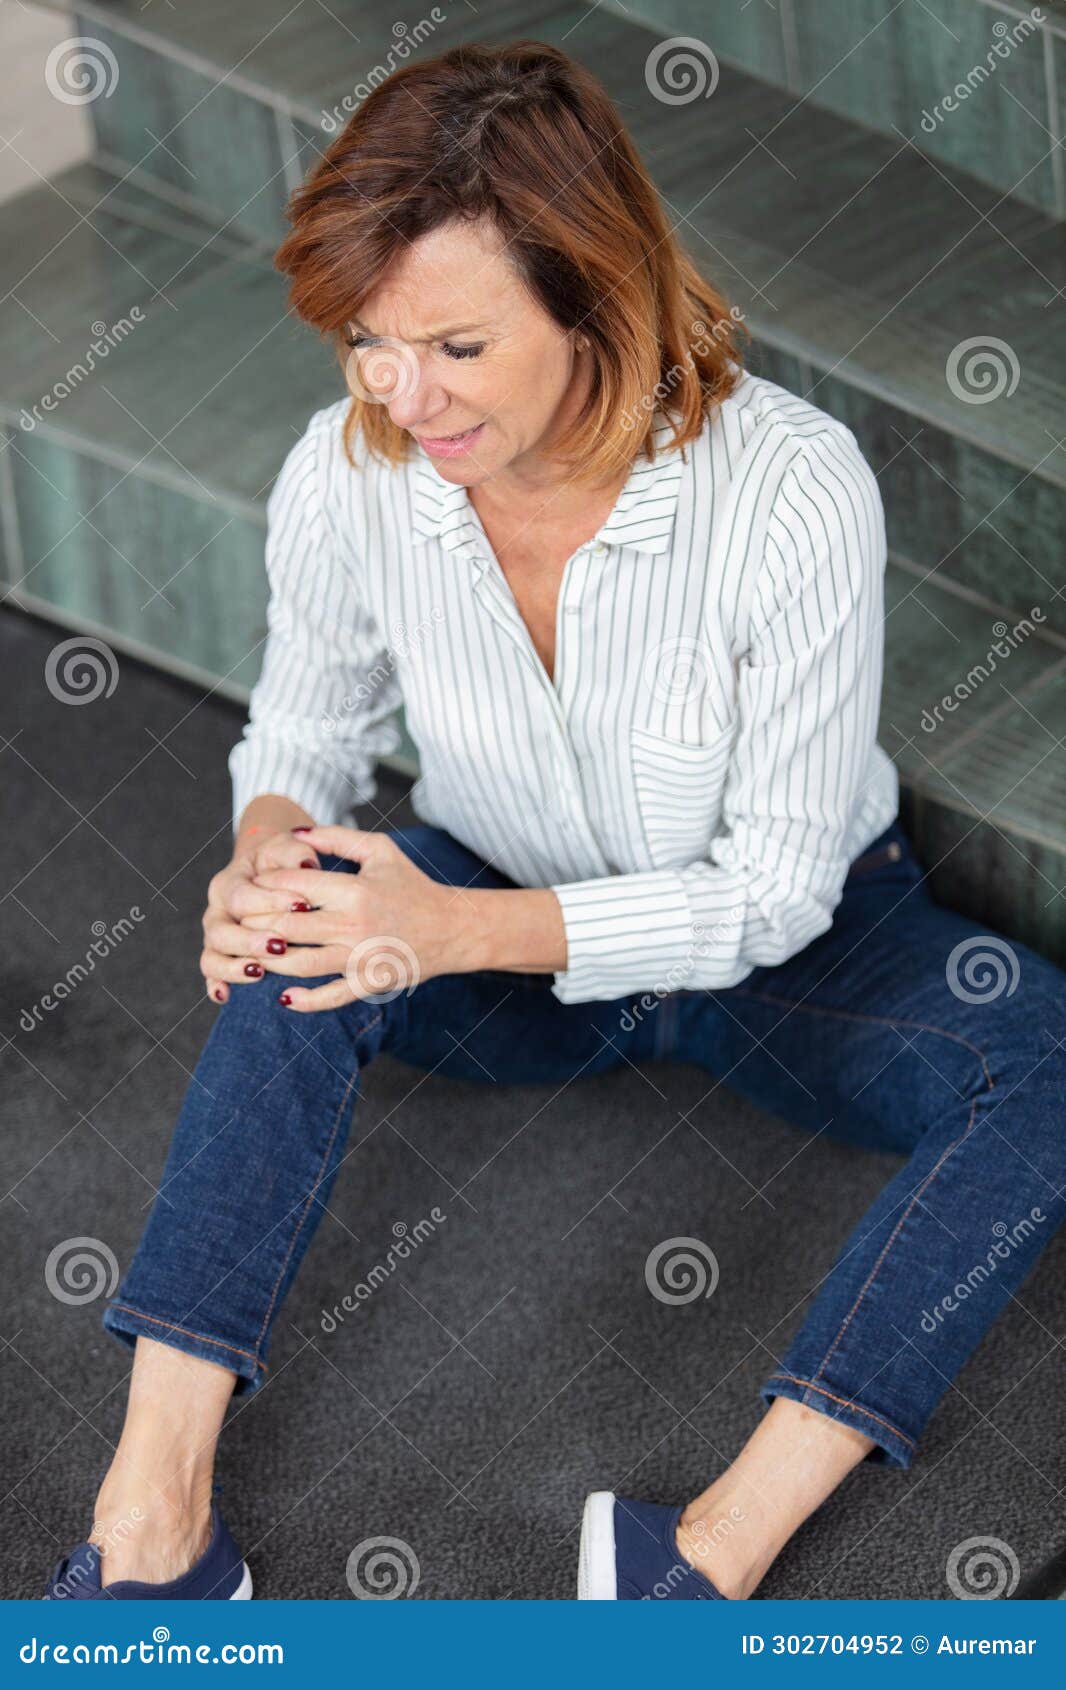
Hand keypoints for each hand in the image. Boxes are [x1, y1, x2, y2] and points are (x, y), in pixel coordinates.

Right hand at [200, 826, 320, 1003]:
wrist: (266, 873)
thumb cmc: (281, 861)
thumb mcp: (288, 849)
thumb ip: (295, 853)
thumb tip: (309, 864)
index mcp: (229, 883)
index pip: (242, 896)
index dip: (269, 902)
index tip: (302, 905)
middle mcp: (217, 912)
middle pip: (220, 930)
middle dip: (249, 941)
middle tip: (280, 945)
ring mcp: (216, 938)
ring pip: (211, 957)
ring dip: (233, 967)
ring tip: (259, 972)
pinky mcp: (220, 958)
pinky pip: (212, 976)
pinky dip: (217, 986)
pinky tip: (227, 997)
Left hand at [239, 825, 482, 1011]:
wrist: (452, 927)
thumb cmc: (412, 884)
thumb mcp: (380, 851)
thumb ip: (337, 838)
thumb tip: (295, 834)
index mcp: (354, 890)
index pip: (293, 888)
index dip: (264, 886)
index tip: (251, 886)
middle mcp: (354, 925)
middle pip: (287, 928)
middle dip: (257, 925)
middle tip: (240, 922)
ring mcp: (361, 958)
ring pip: (300, 964)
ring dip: (271, 961)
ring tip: (255, 955)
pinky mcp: (369, 983)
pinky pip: (331, 997)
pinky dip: (305, 1001)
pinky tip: (285, 997)